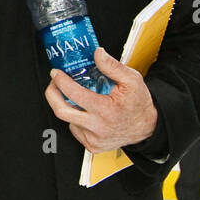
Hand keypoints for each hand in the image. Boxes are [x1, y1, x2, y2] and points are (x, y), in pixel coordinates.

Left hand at [44, 48, 158, 153]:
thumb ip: (112, 66)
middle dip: (52, 95)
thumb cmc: (139, 104)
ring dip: (68, 106)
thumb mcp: (132, 80)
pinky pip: (75, 129)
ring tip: (75, 97)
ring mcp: (93, 138)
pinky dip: (76, 118)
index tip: (56, 73)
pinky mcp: (91, 145)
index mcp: (106, 110)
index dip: (61, 82)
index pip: (74, 94)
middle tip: (53, 84)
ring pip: (68, 120)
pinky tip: (86, 112)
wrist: (148, 128)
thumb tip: (97, 53)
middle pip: (61, 111)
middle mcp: (98, 127)